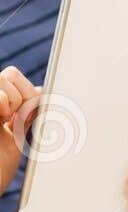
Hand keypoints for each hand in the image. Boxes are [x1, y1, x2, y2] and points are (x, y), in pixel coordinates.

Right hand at [0, 66, 41, 193]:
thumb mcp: (14, 138)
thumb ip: (25, 115)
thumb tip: (40, 90)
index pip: (13, 76)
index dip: (27, 93)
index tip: (27, 118)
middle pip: (10, 73)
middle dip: (23, 95)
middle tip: (16, 121)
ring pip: (4, 77)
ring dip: (14, 101)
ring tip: (5, 123)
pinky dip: (4, 103)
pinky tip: (1, 122)